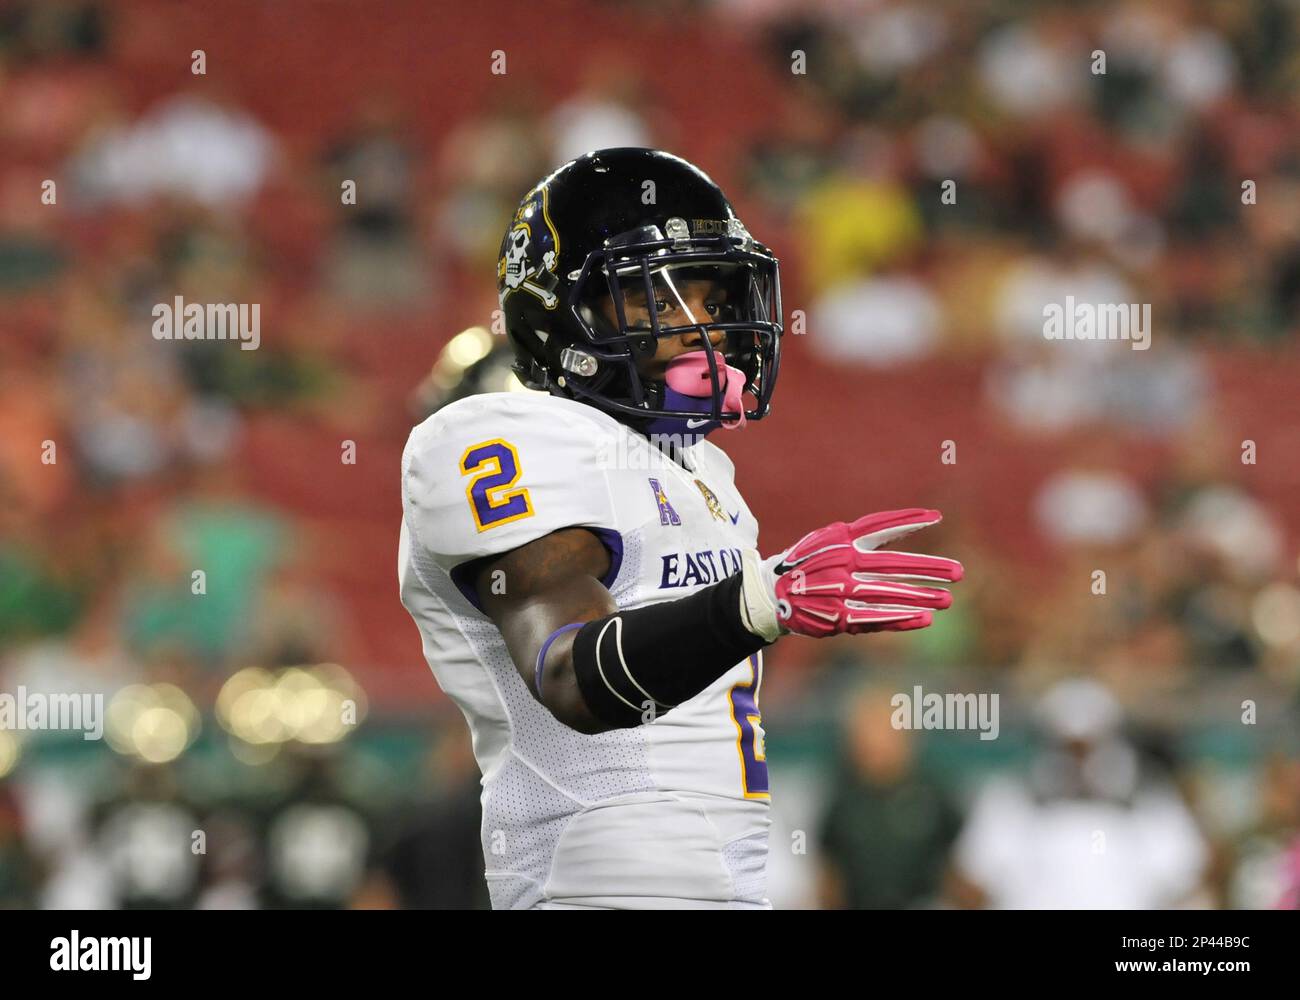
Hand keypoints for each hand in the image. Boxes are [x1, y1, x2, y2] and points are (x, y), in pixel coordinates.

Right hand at [739, 509, 962, 640]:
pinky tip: (924, 619)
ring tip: (947, 599)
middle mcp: (842, 565)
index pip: (879, 527)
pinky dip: (900, 620)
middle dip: (927, 569)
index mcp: (841, 542)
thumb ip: (866, 534)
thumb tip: (909, 522)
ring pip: (888, 594)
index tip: (936, 518)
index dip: (908, 521)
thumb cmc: (809, 562)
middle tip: (958, 572)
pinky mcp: (838, 618)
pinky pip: (875, 619)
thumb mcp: (831, 538)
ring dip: (920, 597)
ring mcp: (840, 593)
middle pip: (892, 565)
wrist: (771, 594)